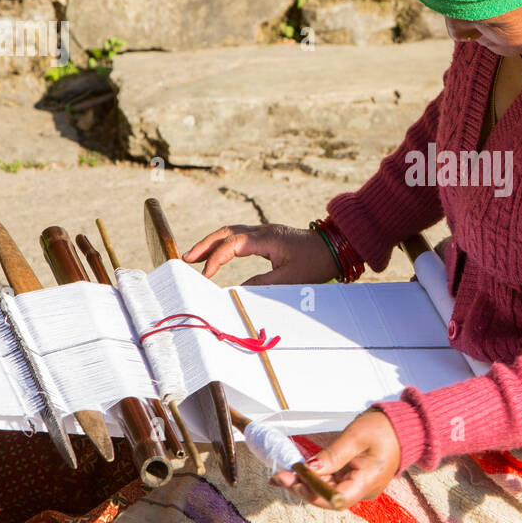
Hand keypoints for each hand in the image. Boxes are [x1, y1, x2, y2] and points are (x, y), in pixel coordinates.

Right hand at [183, 223, 338, 283]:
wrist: (336, 247)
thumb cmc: (316, 262)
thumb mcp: (290, 279)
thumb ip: (262, 285)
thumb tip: (236, 291)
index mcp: (267, 238)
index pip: (233, 244)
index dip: (216, 258)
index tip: (206, 274)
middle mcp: (263, 231)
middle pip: (226, 233)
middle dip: (204, 245)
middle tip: (185, 258)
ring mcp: (265, 233)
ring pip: (231, 233)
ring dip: (212, 244)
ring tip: (194, 257)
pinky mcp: (268, 238)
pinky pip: (239, 238)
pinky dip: (224, 245)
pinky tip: (217, 256)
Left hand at [271, 409, 401, 510]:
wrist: (404, 427)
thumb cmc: (384, 429)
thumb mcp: (356, 437)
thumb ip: (333, 455)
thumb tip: (310, 468)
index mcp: (367, 481)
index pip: (335, 499)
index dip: (311, 493)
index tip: (291, 479)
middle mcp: (364, 490)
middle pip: (328, 498)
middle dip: (302, 488)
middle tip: (278, 476)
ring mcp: (360, 486)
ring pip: (328, 491)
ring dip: (306, 483)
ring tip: (283, 474)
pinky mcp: (356, 479)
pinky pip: (333, 483)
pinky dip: (316, 478)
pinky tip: (300, 472)